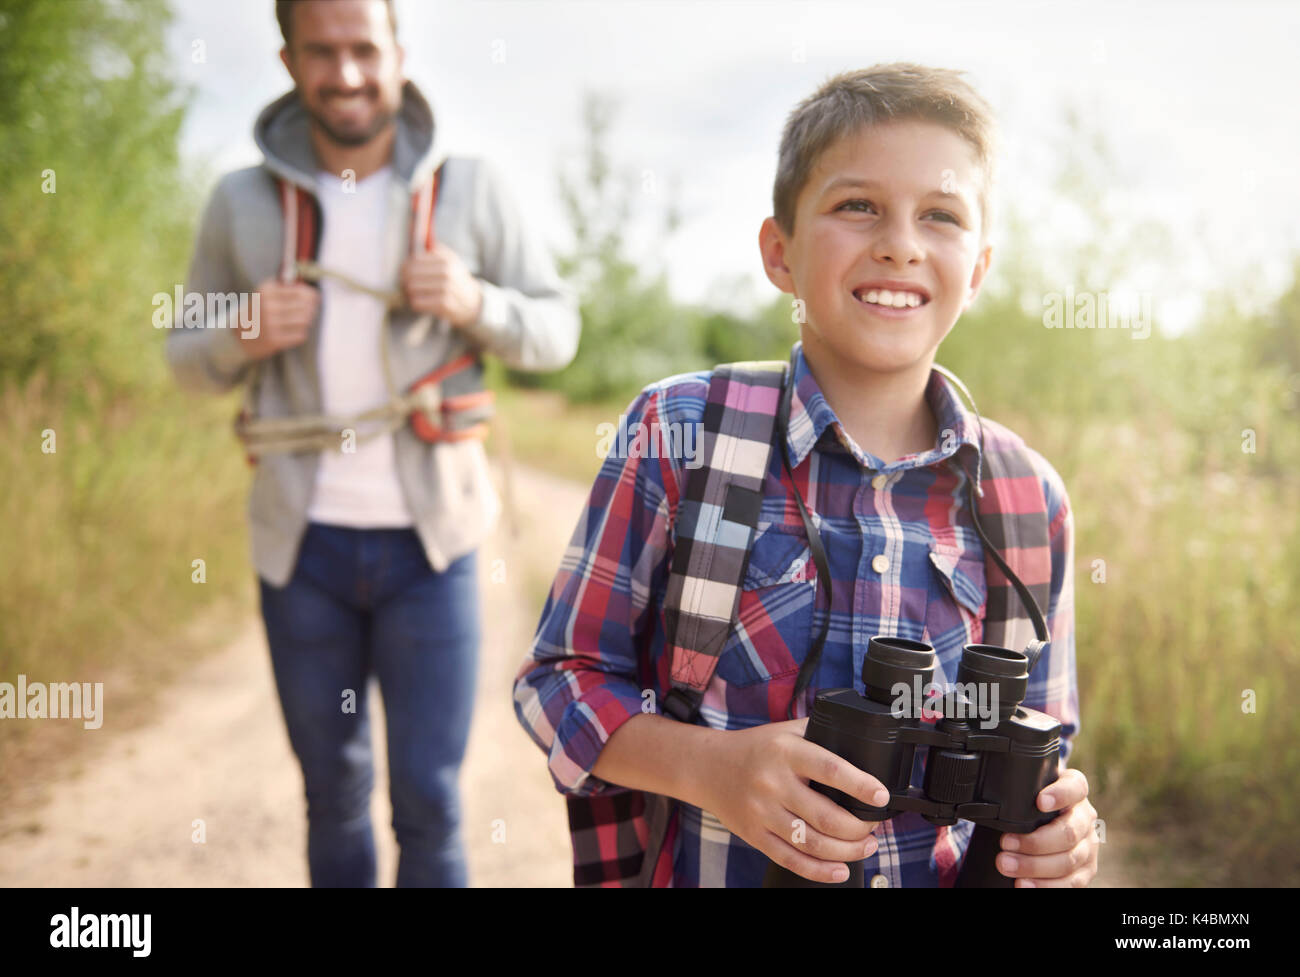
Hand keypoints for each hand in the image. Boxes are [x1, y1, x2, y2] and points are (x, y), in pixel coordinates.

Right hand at [238, 278, 318, 359]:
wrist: (238, 336)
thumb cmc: (259, 312)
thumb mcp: (266, 294)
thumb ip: (288, 289)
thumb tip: (314, 294)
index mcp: (265, 291)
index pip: (300, 292)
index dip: (311, 295)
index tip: (313, 297)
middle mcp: (267, 306)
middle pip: (305, 306)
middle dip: (311, 308)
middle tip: (310, 310)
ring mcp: (270, 324)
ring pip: (304, 321)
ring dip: (306, 321)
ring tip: (302, 320)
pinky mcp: (274, 340)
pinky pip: (300, 335)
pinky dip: (300, 333)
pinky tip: (294, 331)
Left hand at [400, 242, 483, 326]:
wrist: (471, 301)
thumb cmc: (454, 278)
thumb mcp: (448, 259)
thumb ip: (431, 249)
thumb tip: (411, 237)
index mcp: (446, 259)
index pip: (414, 261)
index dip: (404, 267)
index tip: (404, 272)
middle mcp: (446, 272)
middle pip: (410, 275)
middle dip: (405, 280)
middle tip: (406, 284)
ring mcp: (446, 289)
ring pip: (412, 289)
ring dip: (409, 292)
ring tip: (414, 293)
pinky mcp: (443, 304)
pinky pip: (417, 302)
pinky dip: (415, 303)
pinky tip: (421, 301)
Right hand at [693, 718, 888, 883]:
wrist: (708, 767)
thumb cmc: (756, 748)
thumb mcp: (786, 731)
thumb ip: (820, 733)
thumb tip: (863, 742)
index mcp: (786, 752)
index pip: (830, 770)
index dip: (860, 785)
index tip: (881, 797)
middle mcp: (773, 782)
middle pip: (826, 816)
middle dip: (860, 828)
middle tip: (875, 826)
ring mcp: (762, 812)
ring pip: (812, 843)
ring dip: (847, 851)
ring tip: (866, 846)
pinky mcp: (754, 835)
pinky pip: (791, 860)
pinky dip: (820, 871)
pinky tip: (840, 869)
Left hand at [997, 766, 1098, 886]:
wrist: (1047, 824)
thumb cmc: (1032, 806)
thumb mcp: (1030, 794)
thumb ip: (1021, 794)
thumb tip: (990, 802)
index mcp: (1075, 791)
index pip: (1074, 787)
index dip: (1060, 795)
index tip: (1040, 802)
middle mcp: (1085, 818)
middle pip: (1068, 832)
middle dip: (1034, 842)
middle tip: (1005, 843)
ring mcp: (1088, 846)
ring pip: (1068, 861)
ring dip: (1034, 866)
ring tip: (1006, 866)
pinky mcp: (1086, 871)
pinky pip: (1071, 883)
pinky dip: (1046, 886)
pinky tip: (1024, 884)